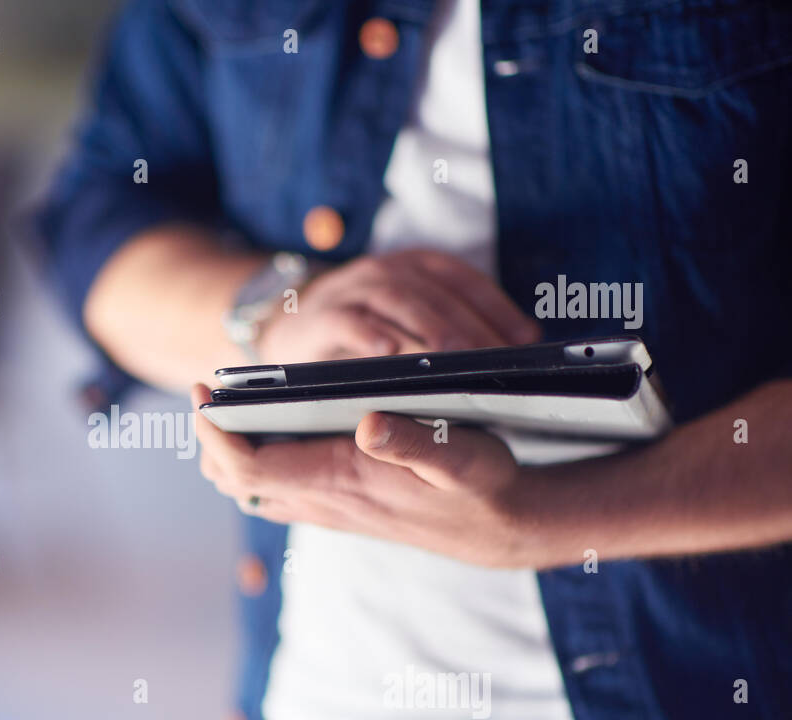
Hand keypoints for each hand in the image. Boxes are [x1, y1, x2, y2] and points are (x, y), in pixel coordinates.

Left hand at [191, 385, 544, 567]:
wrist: (499, 528)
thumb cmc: (481, 486)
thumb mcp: (462, 456)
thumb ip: (416, 440)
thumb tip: (369, 425)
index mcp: (338, 482)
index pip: (247, 468)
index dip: (215, 434)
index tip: (203, 393)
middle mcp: (321, 500)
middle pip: (232, 481)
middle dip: (210, 440)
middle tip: (210, 394)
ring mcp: (324, 507)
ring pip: (248, 489)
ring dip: (228, 451)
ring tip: (230, 405)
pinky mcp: (334, 504)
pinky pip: (272, 489)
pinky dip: (255, 459)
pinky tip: (269, 426)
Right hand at [257, 248, 539, 363]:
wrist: (288, 328)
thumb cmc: (361, 330)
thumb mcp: (407, 323)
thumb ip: (448, 327)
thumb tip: (511, 349)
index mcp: (413, 267)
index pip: (463, 279)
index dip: (496, 305)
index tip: (525, 338)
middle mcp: (385, 271)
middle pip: (435, 292)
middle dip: (470, 324)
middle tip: (496, 358)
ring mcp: (352, 290)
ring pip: (397, 300)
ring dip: (428, 326)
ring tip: (454, 355)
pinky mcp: (321, 316)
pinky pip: (347, 320)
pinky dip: (368, 333)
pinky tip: (389, 351)